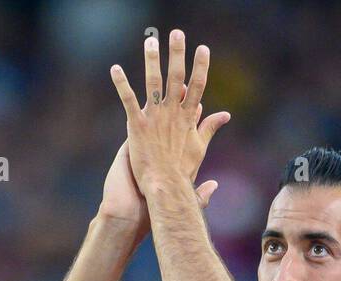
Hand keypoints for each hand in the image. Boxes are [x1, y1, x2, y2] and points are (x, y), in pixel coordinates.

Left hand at [110, 30, 229, 198]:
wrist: (166, 188)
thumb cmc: (183, 171)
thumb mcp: (199, 147)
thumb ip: (210, 127)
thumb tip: (225, 115)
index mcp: (187, 118)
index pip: (196, 87)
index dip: (200, 66)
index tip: (202, 48)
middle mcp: (172, 114)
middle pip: (177, 77)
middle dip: (178, 54)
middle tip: (177, 33)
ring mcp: (155, 118)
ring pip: (154, 82)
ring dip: (152, 60)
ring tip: (150, 41)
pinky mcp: (137, 125)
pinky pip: (128, 100)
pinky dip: (121, 84)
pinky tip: (115, 68)